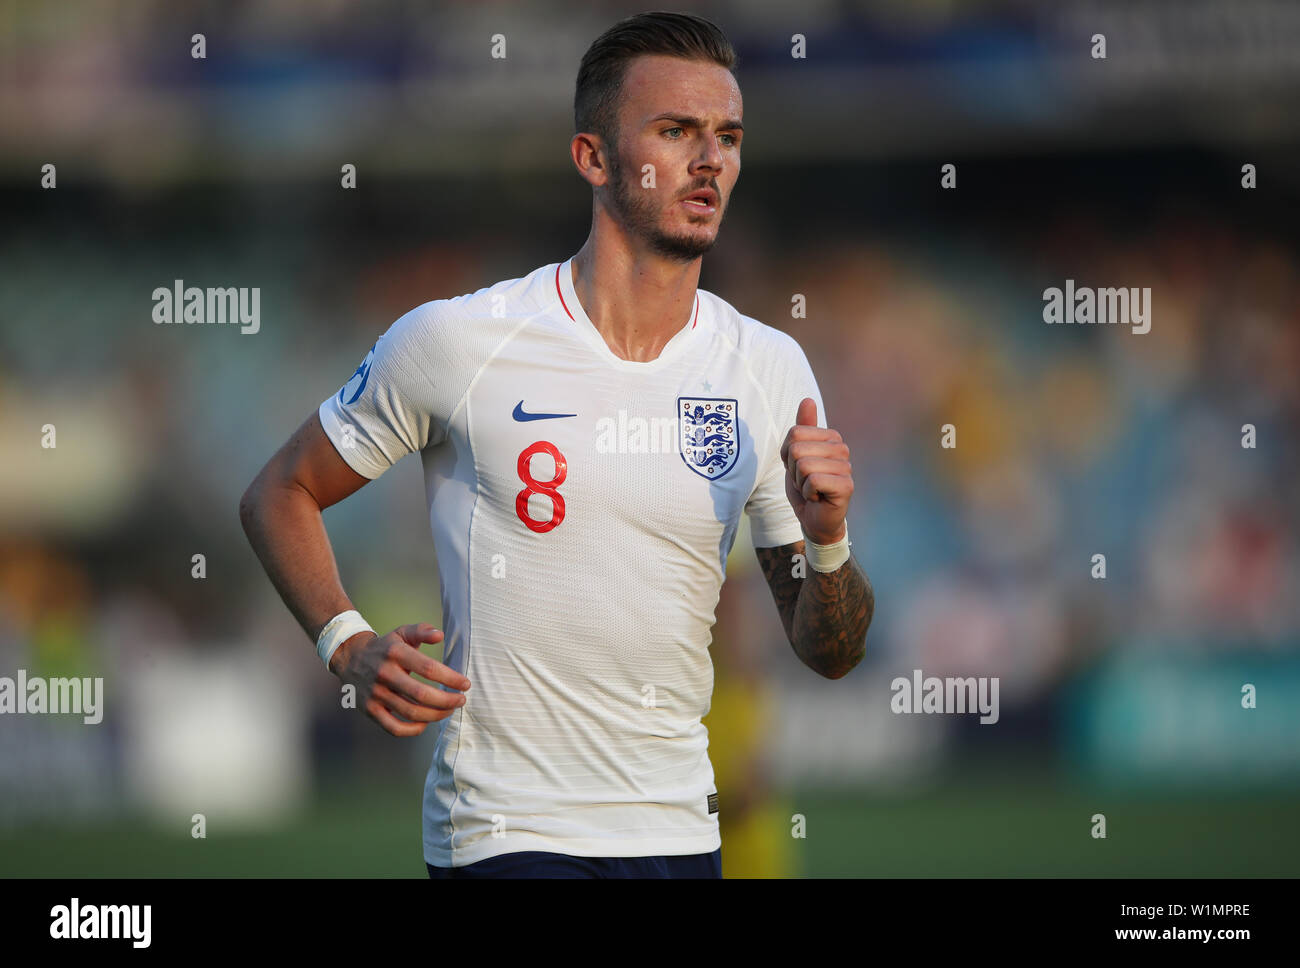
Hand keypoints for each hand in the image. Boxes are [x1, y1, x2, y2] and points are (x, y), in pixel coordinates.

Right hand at [329, 623, 469, 736]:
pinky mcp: (370, 710)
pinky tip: (426, 723)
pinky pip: (394, 728)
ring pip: (411, 713)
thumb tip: (440, 635)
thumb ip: (421, 631)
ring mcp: (376, 694)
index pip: (428, 668)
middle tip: (461, 700)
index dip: (451, 678)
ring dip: (436, 715)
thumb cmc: (385, 647)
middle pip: (421, 694)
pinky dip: (414, 730)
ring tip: (449, 710)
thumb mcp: (402, 633)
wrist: (350, 658)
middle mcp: (384, 674)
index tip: (465, 684)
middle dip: (447, 701)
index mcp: (395, 653)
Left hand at [779, 397, 852, 544]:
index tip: (799, 468)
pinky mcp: (847, 485)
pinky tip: (818, 498)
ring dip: (801, 483)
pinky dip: (808, 493)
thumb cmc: (806, 486)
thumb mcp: (796, 455)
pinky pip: (813, 480)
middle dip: (793, 470)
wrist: (814, 518)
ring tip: (812, 490)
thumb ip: (802, 428)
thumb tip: (808, 399)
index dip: (787, 455)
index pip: (794, 433)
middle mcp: (842, 449)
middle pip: (797, 448)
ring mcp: (846, 467)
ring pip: (804, 465)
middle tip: (805, 481)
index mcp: (831, 438)